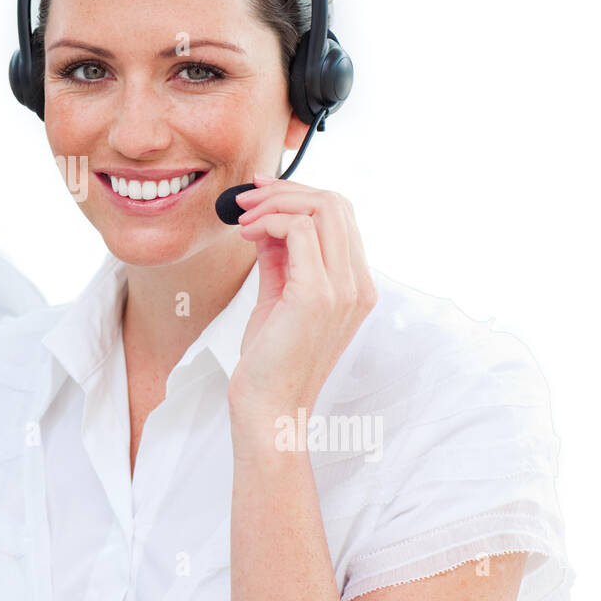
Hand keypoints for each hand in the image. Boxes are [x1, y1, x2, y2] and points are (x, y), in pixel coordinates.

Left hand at [228, 172, 377, 435]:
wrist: (268, 409)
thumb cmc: (269, 360)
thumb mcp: (278, 296)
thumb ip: (280, 257)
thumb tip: (268, 221)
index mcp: (356, 285)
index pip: (340, 215)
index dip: (298, 193)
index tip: (259, 192)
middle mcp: (359, 285)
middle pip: (336, 202)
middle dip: (285, 190)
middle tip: (244, 200)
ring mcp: (343, 290)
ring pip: (323, 207)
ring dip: (274, 203)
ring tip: (241, 220)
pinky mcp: (317, 295)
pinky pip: (300, 230)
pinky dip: (268, 222)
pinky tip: (246, 237)